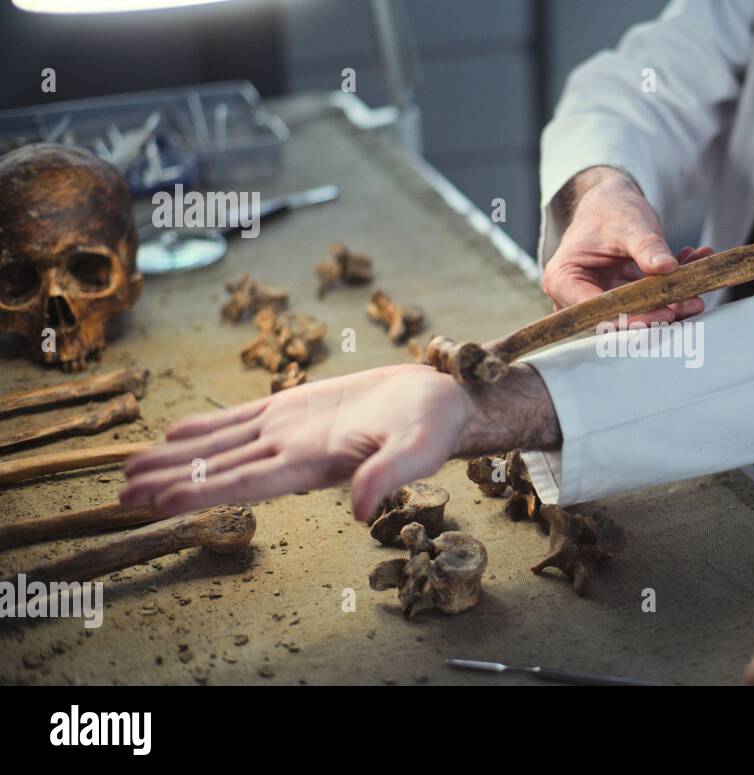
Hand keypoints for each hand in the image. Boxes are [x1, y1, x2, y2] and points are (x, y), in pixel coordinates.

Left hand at [119, 365, 472, 520]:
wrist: (444, 401)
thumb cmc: (436, 427)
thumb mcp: (418, 451)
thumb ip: (387, 477)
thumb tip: (359, 512)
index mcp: (314, 464)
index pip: (245, 482)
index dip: (200, 493)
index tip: (156, 505)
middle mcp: (292, 452)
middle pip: (220, 469)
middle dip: (170, 483)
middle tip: (120, 496)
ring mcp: (290, 431)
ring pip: (222, 446)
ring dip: (176, 459)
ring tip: (130, 472)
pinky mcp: (297, 408)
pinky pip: (241, 418)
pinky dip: (206, 426)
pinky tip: (175, 433)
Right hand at [542, 166, 710, 326]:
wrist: (610, 200)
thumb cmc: (609, 209)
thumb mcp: (629, 223)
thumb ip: (647, 246)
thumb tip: (667, 267)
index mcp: (563, 279)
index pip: (598, 311)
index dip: (634, 316)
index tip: (666, 311)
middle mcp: (575, 296)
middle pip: (619, 319)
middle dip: (660, 310)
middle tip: (693, 301)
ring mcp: (596, 299)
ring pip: (637, 313)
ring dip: (671, 300)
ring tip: (699, 282)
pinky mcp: (618, 298)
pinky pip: (646, 302)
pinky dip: (671, 289)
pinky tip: (693, 267)